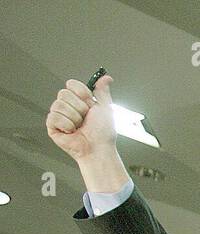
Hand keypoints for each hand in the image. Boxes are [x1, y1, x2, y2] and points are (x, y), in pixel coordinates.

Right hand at [45, 73, 128, 191]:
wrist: (99, 149)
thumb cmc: (103, 133)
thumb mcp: (106, 108)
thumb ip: (102, 92)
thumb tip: (106, 77)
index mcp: (79, 100)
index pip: (71, 84)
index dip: (81, 92)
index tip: (89, 102)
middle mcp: (68, 106)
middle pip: (63, 93)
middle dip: (79, 107)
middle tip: (85, 118)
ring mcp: (59, 116)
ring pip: (59, 105)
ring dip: (74, 118)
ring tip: (79, 127)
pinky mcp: (52, 126)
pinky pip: (54, 117)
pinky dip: (66, 125)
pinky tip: (72, 132)